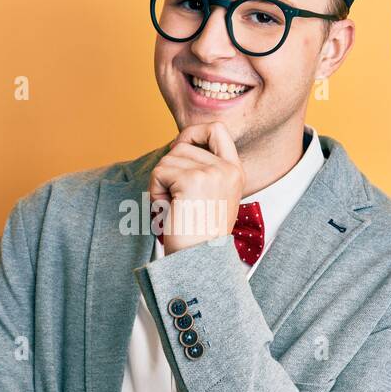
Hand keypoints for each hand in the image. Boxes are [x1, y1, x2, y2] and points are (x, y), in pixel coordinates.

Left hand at [148, 122, 244, 254]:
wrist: (199, 262)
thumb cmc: (197, 236)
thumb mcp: (210, 196)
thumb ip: (203, 169)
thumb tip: (178, 145)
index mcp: (235, 171)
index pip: (217, 129)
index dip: (192, 133)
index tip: (179, 149)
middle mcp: (227, 169)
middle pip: (182, 145)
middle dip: (169, 170)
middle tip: (175, 200)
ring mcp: (212, 173)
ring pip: (168, 158)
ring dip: (161, 183)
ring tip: (173, 208)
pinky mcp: (193, 180)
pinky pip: (159, 172)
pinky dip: (155, 192)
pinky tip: (167, 211)